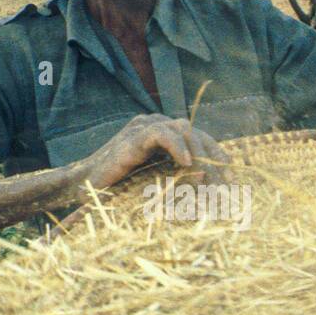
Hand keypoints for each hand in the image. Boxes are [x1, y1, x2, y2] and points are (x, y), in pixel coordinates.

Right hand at [80, 114, 228, 190]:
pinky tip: (186, 164)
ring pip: (184, 130)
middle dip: (215, 158)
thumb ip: (176, 178)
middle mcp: (156, 126)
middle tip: (228, 184)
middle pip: (197, 133)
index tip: (232, 179)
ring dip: (201, 154)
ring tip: (210, 178)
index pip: (199, 139)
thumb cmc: (116, 188)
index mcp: (163, 136)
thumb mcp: (153, 182)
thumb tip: (206, 183)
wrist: (82, 186)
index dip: (218, 156)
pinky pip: (163, 133)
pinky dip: (177, 147)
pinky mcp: (134, 135)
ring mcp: (145, 127)